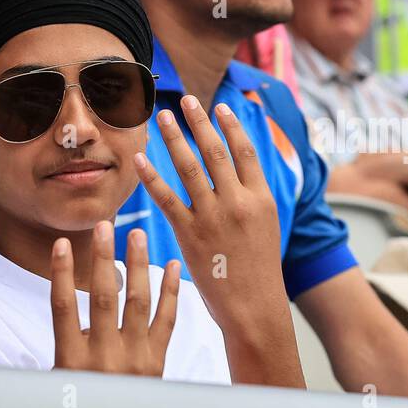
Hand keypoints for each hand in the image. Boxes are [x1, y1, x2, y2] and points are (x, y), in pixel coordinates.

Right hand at [50, 222, 179, 376]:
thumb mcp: (59, 383)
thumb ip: (64, 346)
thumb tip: (64, 312)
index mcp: (71, 361)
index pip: (63, 307)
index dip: (62, 273)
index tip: (62, 244)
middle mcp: (104, 358)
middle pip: (103, 297)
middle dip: (103, 257)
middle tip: (103, 225)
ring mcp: (135, 359)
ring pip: (138, 303)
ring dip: (138, 265)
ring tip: (137, 234)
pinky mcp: (158, 362)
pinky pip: (166, 321)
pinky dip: (170, 292)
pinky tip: (171, 266)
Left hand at [134, 97, 287, 337]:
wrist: (253, 308)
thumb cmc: (257, 271)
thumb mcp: (266, 229)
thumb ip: (252, 200)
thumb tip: (239, 175)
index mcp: (262, 198)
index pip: (246, 152)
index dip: (231, 127)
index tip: (219, 107)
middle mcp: (239, 202)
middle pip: (216, 152)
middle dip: (200, 122)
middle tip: (186, 100)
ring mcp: (213, 217)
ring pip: (190, 167)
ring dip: (175, 138)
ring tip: (162, 117)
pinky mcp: (189, 234)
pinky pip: (166, 198)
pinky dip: (151, 176)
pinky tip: (140, 159)